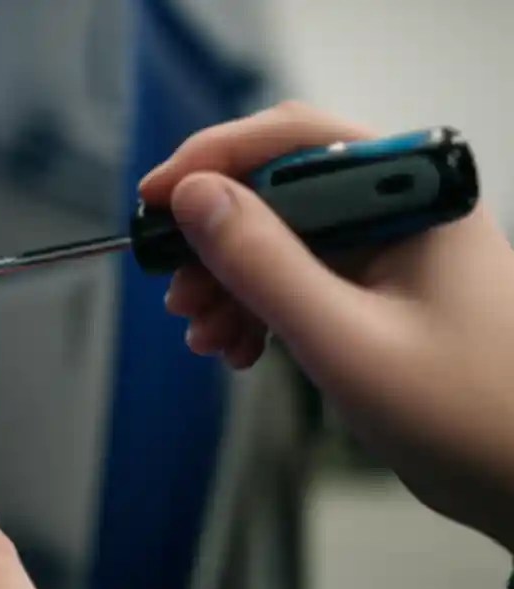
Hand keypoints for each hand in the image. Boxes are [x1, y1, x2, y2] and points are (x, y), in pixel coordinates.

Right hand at [144, 101, 513, 550]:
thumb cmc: (465, 415)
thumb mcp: (343, 339)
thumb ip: (264, 263)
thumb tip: (194, 199)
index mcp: (415, 194)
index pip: (295, 139)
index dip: (212, 161)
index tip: (155, 199)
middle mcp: (403, 206)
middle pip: (280, 188)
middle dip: (216, 240)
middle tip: (176, 292)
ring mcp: (391, 248)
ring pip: (281, 236)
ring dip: (230, 281)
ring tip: (205, 334)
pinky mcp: (379, 288)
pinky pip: (299, 276)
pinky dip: (257, 306)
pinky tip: (238, 347)